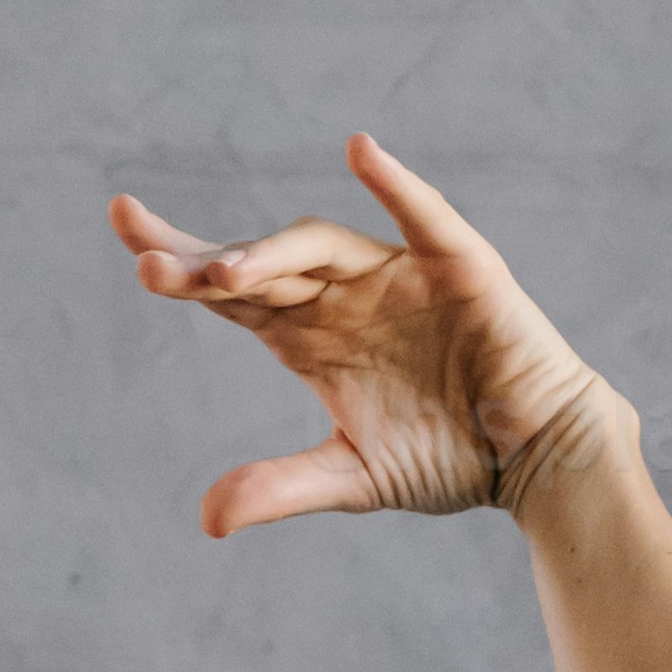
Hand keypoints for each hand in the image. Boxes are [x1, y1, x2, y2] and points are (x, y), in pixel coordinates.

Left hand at [106, 136, 622, 540]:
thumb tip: (208, 520)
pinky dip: (396, 184)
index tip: (132, 250)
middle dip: (203, 260)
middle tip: (148, 261)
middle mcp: (343, 294)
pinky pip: (424, 218)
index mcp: (310, 335)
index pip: (229, 292)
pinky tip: (361, 152)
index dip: (182, 268)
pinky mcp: (459, 267)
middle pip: (259, 262)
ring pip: (322, 245)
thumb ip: (282, 487)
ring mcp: (399, 275)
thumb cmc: (451, 457)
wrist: (538, 460)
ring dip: (272, 252)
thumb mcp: (354, 478)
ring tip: (226, 274)